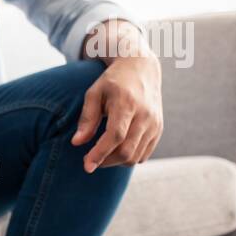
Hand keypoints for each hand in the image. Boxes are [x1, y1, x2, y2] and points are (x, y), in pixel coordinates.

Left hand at [72, 25, 163, 171]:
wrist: (141, 69)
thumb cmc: (112, 82)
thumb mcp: (94, 93)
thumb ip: (87, 118)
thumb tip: (76, 143)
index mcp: (127, 104)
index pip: (115, 136)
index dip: (100, 153)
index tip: (87, 166)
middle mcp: (145, 115)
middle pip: (127, 151)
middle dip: (106, 162)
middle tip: (89, 160)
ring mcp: (155, 123)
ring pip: (135, 157)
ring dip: (115, 162)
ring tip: (101, 153)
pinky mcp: (159, 129)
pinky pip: (144, 155)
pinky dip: (128, 158)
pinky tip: (115, 150)